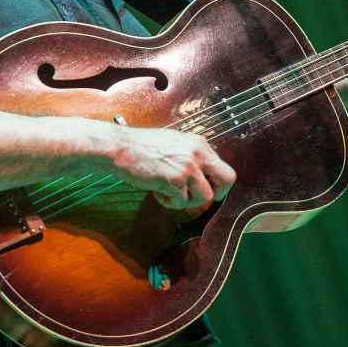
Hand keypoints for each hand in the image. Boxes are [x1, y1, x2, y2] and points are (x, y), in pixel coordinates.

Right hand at [112, 125, 235, 209]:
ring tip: (168, 191)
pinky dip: (168, 201)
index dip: (217, 183)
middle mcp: (198, 153)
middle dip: (215, 194)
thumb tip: (202, 177)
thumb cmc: (141, 146)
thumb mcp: (174, 144)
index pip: (224, 167)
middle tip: (198, 196)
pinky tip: (156, 190)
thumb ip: (191, 157)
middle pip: (227, 180)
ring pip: (203, 197)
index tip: (206, 189)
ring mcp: (188, 167)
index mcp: (199, 144)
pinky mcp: (175, 180)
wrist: (120, 147)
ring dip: (186, 200)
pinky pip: (180, 202)